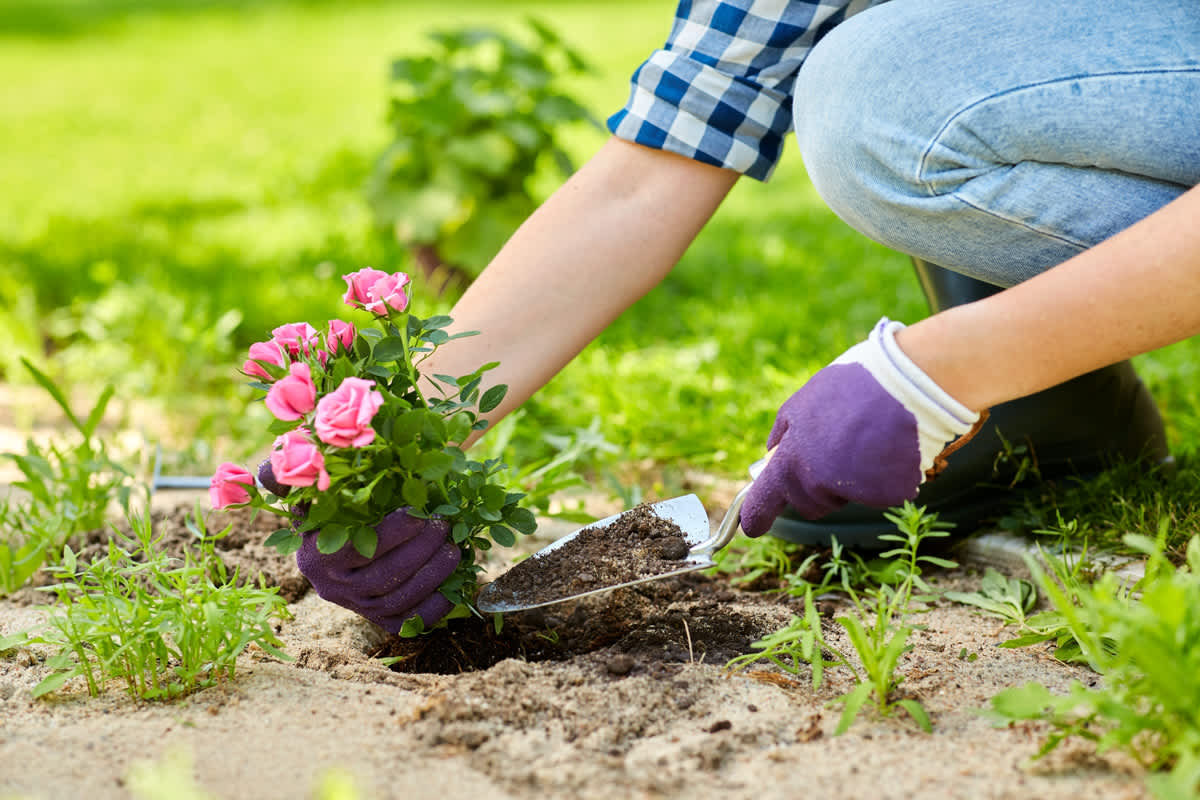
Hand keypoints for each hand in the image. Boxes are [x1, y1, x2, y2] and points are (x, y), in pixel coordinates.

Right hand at [258, 461, 460, 631]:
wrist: (335, 538)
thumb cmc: (329, 503)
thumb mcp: (307, 485)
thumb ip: (290, 475)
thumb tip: (269, 471)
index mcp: (316, 557)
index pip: (359, 548)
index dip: (393, 532)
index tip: (418, 511)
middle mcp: (333, 589)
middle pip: (385, 575)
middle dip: (422, 549)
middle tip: (445, 524)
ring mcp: (357, 608)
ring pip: (400, 599)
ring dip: (433, 575)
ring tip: (454, 549)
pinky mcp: (378, 620)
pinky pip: (409, 622)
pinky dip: (435, 606)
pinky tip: (454, 584)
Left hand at [739, 318, 984, 536]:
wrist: (910, 380)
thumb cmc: (853, 385)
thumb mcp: (803, 402)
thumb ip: (784, 434)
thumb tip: (770, 456)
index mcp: (792, 460)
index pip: (766, 499)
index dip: (757, 515)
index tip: (752, 527)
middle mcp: (819, 483)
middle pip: (809, 502)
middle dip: (816, 486)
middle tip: (837, 449)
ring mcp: (855, 493)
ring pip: (845, 498)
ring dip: (850, 481)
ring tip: (866, 440)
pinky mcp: (889, 495)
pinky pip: (880, 493)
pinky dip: (884, 477)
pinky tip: (891, 448)